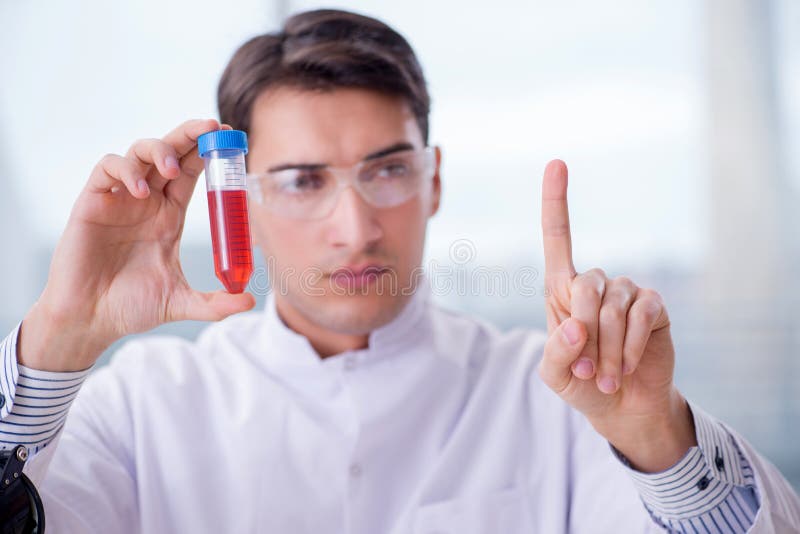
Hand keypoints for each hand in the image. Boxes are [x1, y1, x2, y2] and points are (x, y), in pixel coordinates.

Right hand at [19, 119, 255, 371]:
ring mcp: (119, 199)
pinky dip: (125, 170)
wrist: (90, 319)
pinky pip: (107, 168)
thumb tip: (250, 302)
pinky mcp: (92, 202)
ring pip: (138, 152)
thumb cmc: (131, 307)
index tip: (230, 136)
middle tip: (211, 127)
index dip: (209, 151)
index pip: (192, 171)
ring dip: (158, 149)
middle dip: (189, 134)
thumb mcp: (181, 303)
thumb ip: (215, 304)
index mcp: (169, 215)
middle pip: (170, 151)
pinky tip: (140, 191)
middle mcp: (147, 201)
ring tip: (172, 166)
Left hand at [537, 160, 695, 471]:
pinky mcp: (654, 307)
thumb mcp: (556, 376)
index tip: (557, 162)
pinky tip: (629, 366)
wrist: (623, 407)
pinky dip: (632, 348)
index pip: (557, 238)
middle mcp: (594, 283)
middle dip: (586, 335)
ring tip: (607, 378)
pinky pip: (643, 316)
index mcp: (562, 290)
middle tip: (588, 372)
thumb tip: (576, 323)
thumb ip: (558, 352)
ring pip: (614, 308)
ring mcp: (627, 292)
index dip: (556, 201)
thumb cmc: (583, 385)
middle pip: (585, 286)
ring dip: (609, 351)